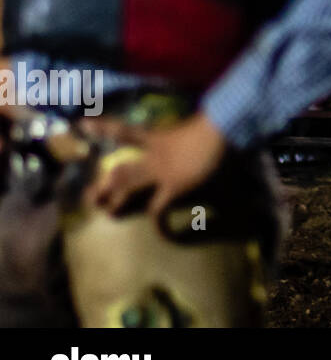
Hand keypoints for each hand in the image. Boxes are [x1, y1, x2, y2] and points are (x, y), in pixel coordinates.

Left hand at [88, 114, 226, 223]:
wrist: (218, 131)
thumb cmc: (209, 124)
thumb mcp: (193, 126)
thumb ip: (188, 133)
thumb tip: (197, 131)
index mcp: (155, 137)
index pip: (124, 132)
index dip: (103, 127)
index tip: (82, 125)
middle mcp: (151, 156)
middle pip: (120, 171)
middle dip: (104, 185)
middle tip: (89, 197)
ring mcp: (159, 172)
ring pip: (128, 189)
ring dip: (117, 203)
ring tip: (111, 214)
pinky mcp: (172, 187)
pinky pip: (159, 209)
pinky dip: (161, 224)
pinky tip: (163, 235)